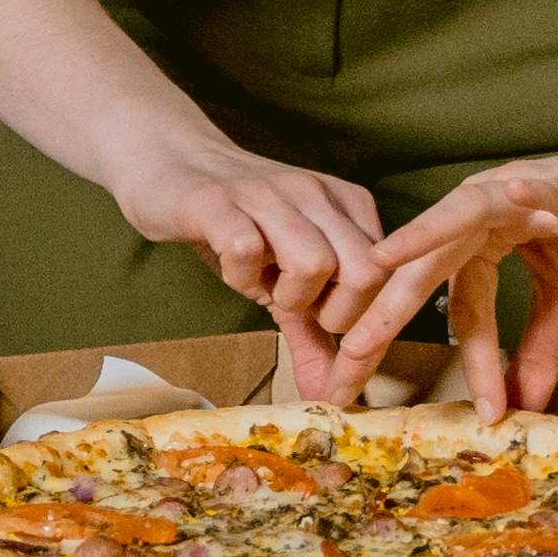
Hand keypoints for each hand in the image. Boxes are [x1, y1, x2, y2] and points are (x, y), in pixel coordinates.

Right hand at [102, 132, 384, 365]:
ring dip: (290, 296)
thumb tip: (329, 395)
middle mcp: (314, 193)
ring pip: (314, 262)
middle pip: (365, 272)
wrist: (169, 161)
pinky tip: (232, 268)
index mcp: (345, 204)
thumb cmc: (236, 223)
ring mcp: (267, 194)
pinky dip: (240, 276)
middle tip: (300, 310)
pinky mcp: (217, 202)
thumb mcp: (284, 276)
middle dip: (338, 313)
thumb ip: (312, 333)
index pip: (387, 273)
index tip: (329, 329)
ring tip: (265, 288)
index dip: (365, 319)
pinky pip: (247, 250)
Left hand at [333, 98, 557, 412]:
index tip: (406, 402)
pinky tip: (503, 196)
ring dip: (420, 244)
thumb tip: (518, 403)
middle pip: (426, 266)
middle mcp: (490, 212)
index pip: (449, 305)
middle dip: (383, 315)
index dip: (435, 355)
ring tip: (378, 267)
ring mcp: (524, 192)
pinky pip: (535, 189)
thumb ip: (540, 344)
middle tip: (345, 364)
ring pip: (459, 220)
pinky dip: (519, 194)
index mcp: (487, 241)